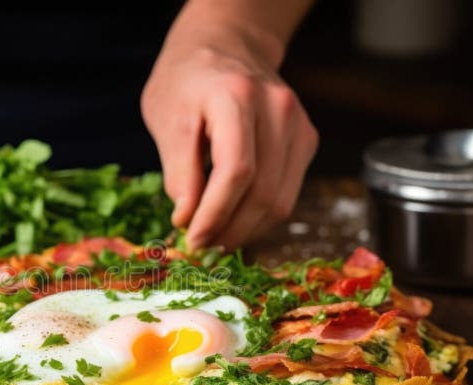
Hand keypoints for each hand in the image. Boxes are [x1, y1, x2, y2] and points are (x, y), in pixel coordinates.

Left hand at [142, 0, 317, 250]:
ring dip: (246, 231)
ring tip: (214, 240)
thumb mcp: (167, 118)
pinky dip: (260, 216)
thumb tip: (187, 220)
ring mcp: (298, 125)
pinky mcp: (305, 141)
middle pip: (262, 192)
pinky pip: (286, 194)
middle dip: (229, 230)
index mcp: (237, 97)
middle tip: (200, 248)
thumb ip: (178, 170)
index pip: (236, 171)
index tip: (192, 239)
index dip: (215, 214)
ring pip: (280, 201)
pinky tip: (233, 220)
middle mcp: (278, 109)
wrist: (225, 48)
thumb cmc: (187, 82)